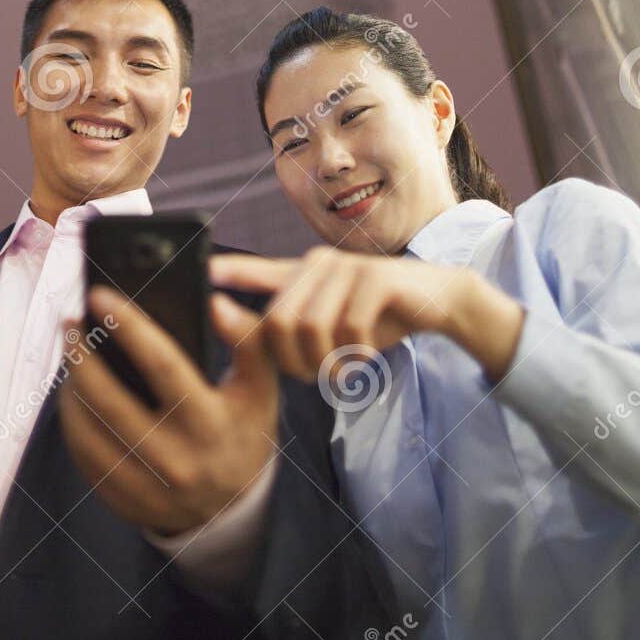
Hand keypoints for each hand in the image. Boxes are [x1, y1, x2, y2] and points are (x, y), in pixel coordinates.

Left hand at [58, 285, 278, 534]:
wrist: (233, 509)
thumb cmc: (243, 430)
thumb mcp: (261, 387)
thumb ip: (249, 340)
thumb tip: (215, 303)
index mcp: (210, 425)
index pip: (163, 366)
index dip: (128, 327)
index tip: (99, 296)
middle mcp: (176, 460)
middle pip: (110, 401)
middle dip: (81, 356)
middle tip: (70, 323)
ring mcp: (145, 486)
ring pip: (87, 432)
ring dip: (70, 388)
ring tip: (71, 355)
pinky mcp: (121, 499)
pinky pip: (83, 457)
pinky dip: (72, 421)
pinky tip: (74, 394)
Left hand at [210, 247, 525, 382]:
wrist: (436, 302)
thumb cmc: (373, 317)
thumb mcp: (327, 327)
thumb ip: (280, 330)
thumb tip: (225, 323)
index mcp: (300, 274)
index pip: (254, 272)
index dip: (228, 273)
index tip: (202, 273)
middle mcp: (318, 264)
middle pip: (279, 322)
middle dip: (293, 362)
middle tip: (317, 374)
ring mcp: (347, 268)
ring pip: (310, 328)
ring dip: (325, 363)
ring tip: (341, 369)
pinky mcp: (377, 278)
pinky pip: (349, 329)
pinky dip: (354, 357)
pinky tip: (364, 359)